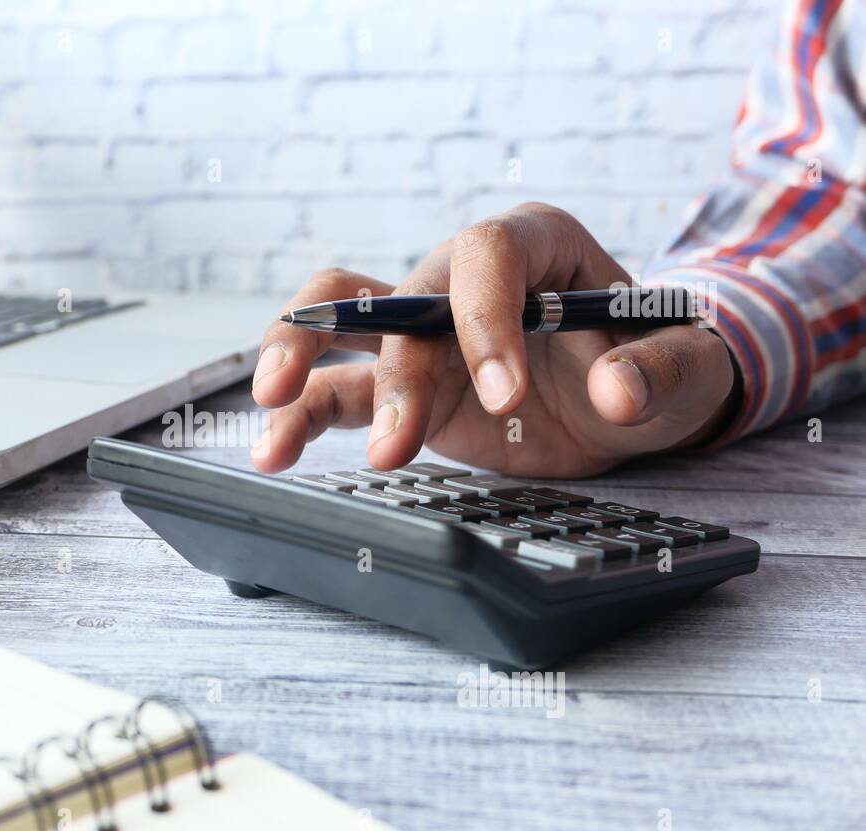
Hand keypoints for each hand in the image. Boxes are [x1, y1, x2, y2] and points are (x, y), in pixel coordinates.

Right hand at [249, 203, 735, 477]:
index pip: (488, 256)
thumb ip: (662, 370)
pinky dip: (302, 417)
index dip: (484, 321)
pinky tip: (274, 453)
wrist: (634, 396)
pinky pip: (337, 391)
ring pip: (338, 321)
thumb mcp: (687, 366)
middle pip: (394, 291)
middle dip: (383, 362)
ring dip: (301, 365)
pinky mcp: (403, 386)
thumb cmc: (659, 362)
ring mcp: (423, 333)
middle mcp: (464, 280)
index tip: (504, 399)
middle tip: (388, 436)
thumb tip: (615, 390)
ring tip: (275, 427)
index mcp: (534, 246)